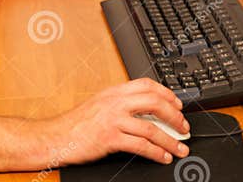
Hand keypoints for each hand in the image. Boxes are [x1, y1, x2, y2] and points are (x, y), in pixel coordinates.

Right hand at [51, 79, 188, 165]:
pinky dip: (156, 153)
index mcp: (113, 91)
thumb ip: (120, 103)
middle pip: (153, 102)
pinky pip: (140, 145)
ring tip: (180, 149)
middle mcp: (115, 102)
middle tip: (184, 127)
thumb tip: (146, 111)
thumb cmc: (78, 122)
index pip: (146, 84)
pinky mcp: (110, 138)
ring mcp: (113, 119)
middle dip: (174, 116)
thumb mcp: (100, 104)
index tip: (178, 103)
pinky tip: (163, 157)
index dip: (166, 93)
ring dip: (170, 140)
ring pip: (150, 127)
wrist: (59, 135)